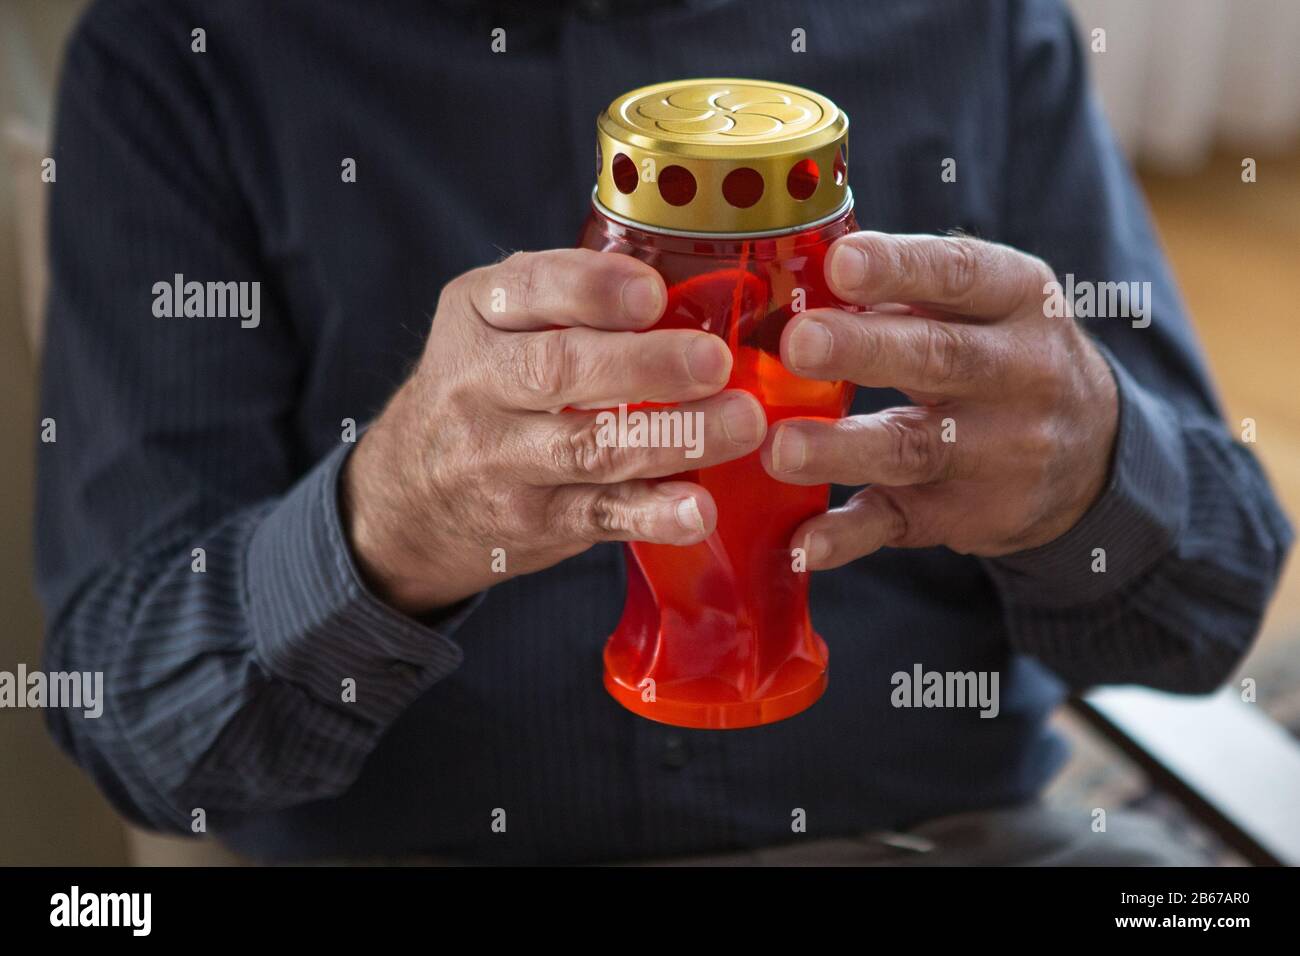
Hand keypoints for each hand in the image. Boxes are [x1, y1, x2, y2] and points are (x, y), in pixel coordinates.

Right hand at [342, 249, 767, 612]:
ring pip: (587, 448)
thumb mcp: (498, 324)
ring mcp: (499, 460)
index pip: (530, 289)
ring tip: (741, 425)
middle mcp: (476, 384)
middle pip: (560, 371)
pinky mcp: (529, 520)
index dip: (594, 290)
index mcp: (477, 314)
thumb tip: (698, 286)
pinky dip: (652, 514)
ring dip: (673, 438)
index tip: (654, 293)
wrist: (411, 493)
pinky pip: (597, 516)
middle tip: (717, 361)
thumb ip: (572, 301)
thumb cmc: (486, 388)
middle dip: (647, 366)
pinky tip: (698, 510)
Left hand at [761, 232, 1118, 567]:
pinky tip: (806, 542)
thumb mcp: (988, 302)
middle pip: (939, 359)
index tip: (841, 263)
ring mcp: (997, 454)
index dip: (900, 267)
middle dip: (864, 351)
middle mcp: (1021, 375)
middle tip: (798, 343)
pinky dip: (849, 537)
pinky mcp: (964, 515)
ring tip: (781, 448)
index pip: (959, 274)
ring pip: (914, 449)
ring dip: (843, 450)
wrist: (1093, 456)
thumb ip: (909, 284)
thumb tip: (802, 264)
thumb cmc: (1003, 355)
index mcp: (1019, 300)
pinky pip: (900, 524)